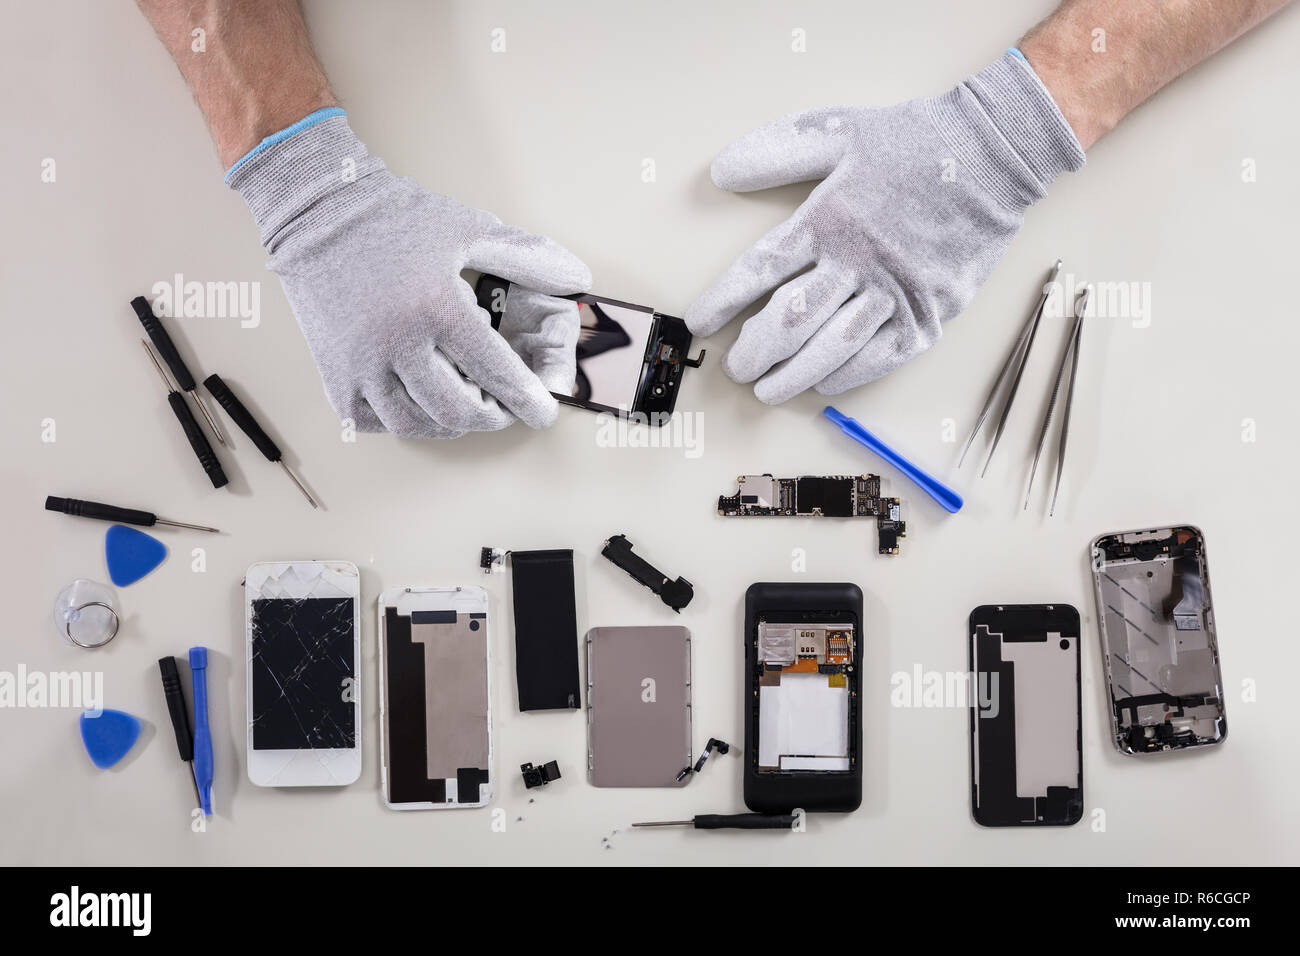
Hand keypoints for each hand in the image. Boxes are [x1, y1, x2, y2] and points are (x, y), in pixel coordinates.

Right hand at [229, 113, 589, 437]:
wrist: (320, 212)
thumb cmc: (397, 219)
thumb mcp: (470, 229)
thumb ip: (528, 257)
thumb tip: (577, 278)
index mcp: (436, 308)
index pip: (496, 373)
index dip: (527, 399)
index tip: (543, 412)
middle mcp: (397, 343)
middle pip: (459, 410)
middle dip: (492, 416)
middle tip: (505, 408)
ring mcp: (362, 365)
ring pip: (418, 423)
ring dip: (451, 423)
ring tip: (467, 406)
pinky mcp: (336, 375)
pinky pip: (376, 422)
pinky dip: (406, 421)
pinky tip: (422, 403)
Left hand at [686, 52, 1082, 403]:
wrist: (994, 153)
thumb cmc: (912, 141)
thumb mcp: (837, 130)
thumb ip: (777, 153)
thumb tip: (722, 173)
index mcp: (828, 220)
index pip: (759, 270)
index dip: (723, 301)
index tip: (700, 322)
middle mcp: (858, 261)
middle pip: (790, 321)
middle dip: (754, 351)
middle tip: (735, 368)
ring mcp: (896, 291)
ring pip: (832, 348)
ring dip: (792, 375)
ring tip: (766, 389)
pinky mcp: (930, 311)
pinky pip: (881, 357)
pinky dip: (848, 376)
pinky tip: (823, 384)